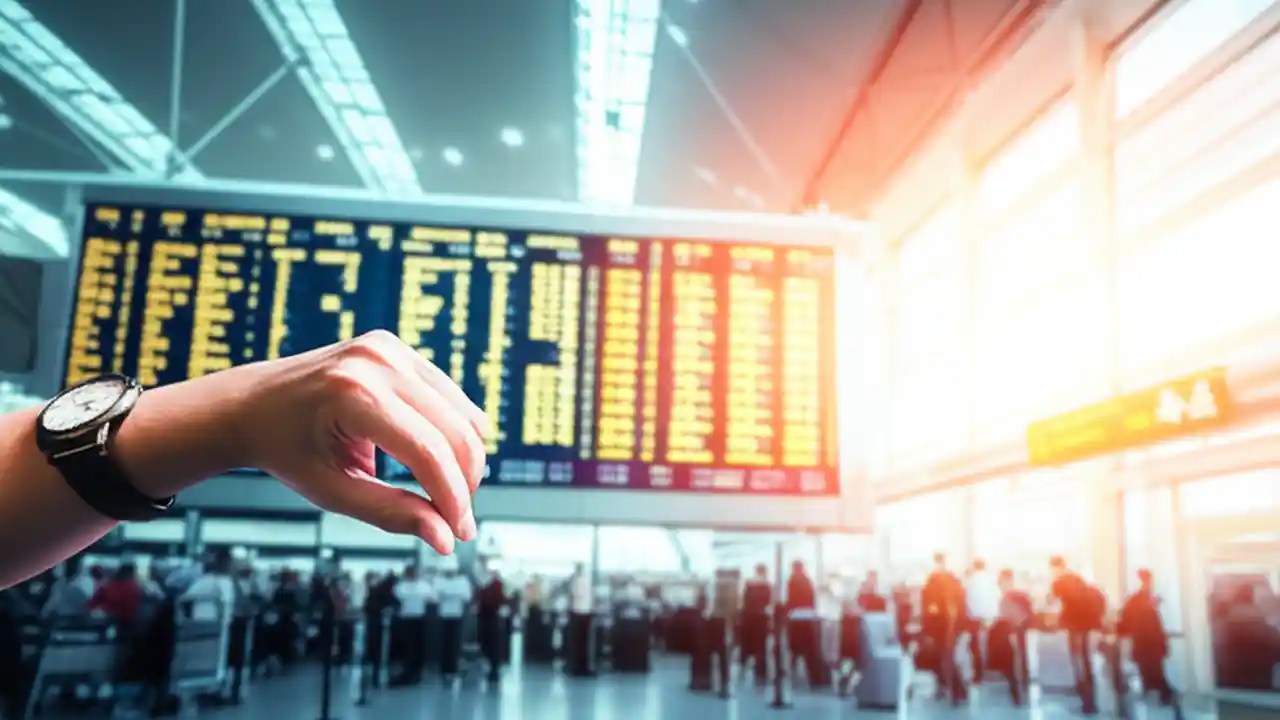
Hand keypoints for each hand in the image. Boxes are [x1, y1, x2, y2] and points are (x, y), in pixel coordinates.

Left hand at [235, 330, 490, 553]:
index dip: (452, 497)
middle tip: (457, 522)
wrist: (251, 404)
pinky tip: (437, 460)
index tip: (459, 533)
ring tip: (448, 494)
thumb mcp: (332, 491)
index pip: (427, 451)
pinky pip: (450, 397)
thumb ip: (391, 513)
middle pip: (455, 431)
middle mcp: (377, 361)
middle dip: (466, 483)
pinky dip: (453, 434)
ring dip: (466, 460)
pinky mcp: (397, 347)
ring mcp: (389, 348)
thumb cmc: (286, 450)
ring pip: (463, 414)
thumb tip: (445, 539)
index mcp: (353, 394)